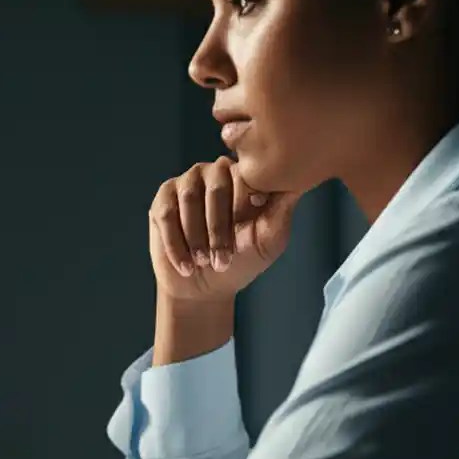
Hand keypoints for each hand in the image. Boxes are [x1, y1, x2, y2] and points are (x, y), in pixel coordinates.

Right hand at [149, 156, 300, 301]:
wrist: (206, 287)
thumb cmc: (242, 261)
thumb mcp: (268, 240)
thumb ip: (280, 212)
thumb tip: (295, 184)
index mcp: (244, 176)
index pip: (245, 177)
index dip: (244, 209)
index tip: (246, 235)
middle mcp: (215, 171)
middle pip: (215, 187)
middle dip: (218, 229)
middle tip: (222, 259)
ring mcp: (186, 182)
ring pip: (189, 199)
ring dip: (196, 237)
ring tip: (203, 263)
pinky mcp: (163, 200)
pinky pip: (166, 214)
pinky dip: (175, 243)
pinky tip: (185, 265)